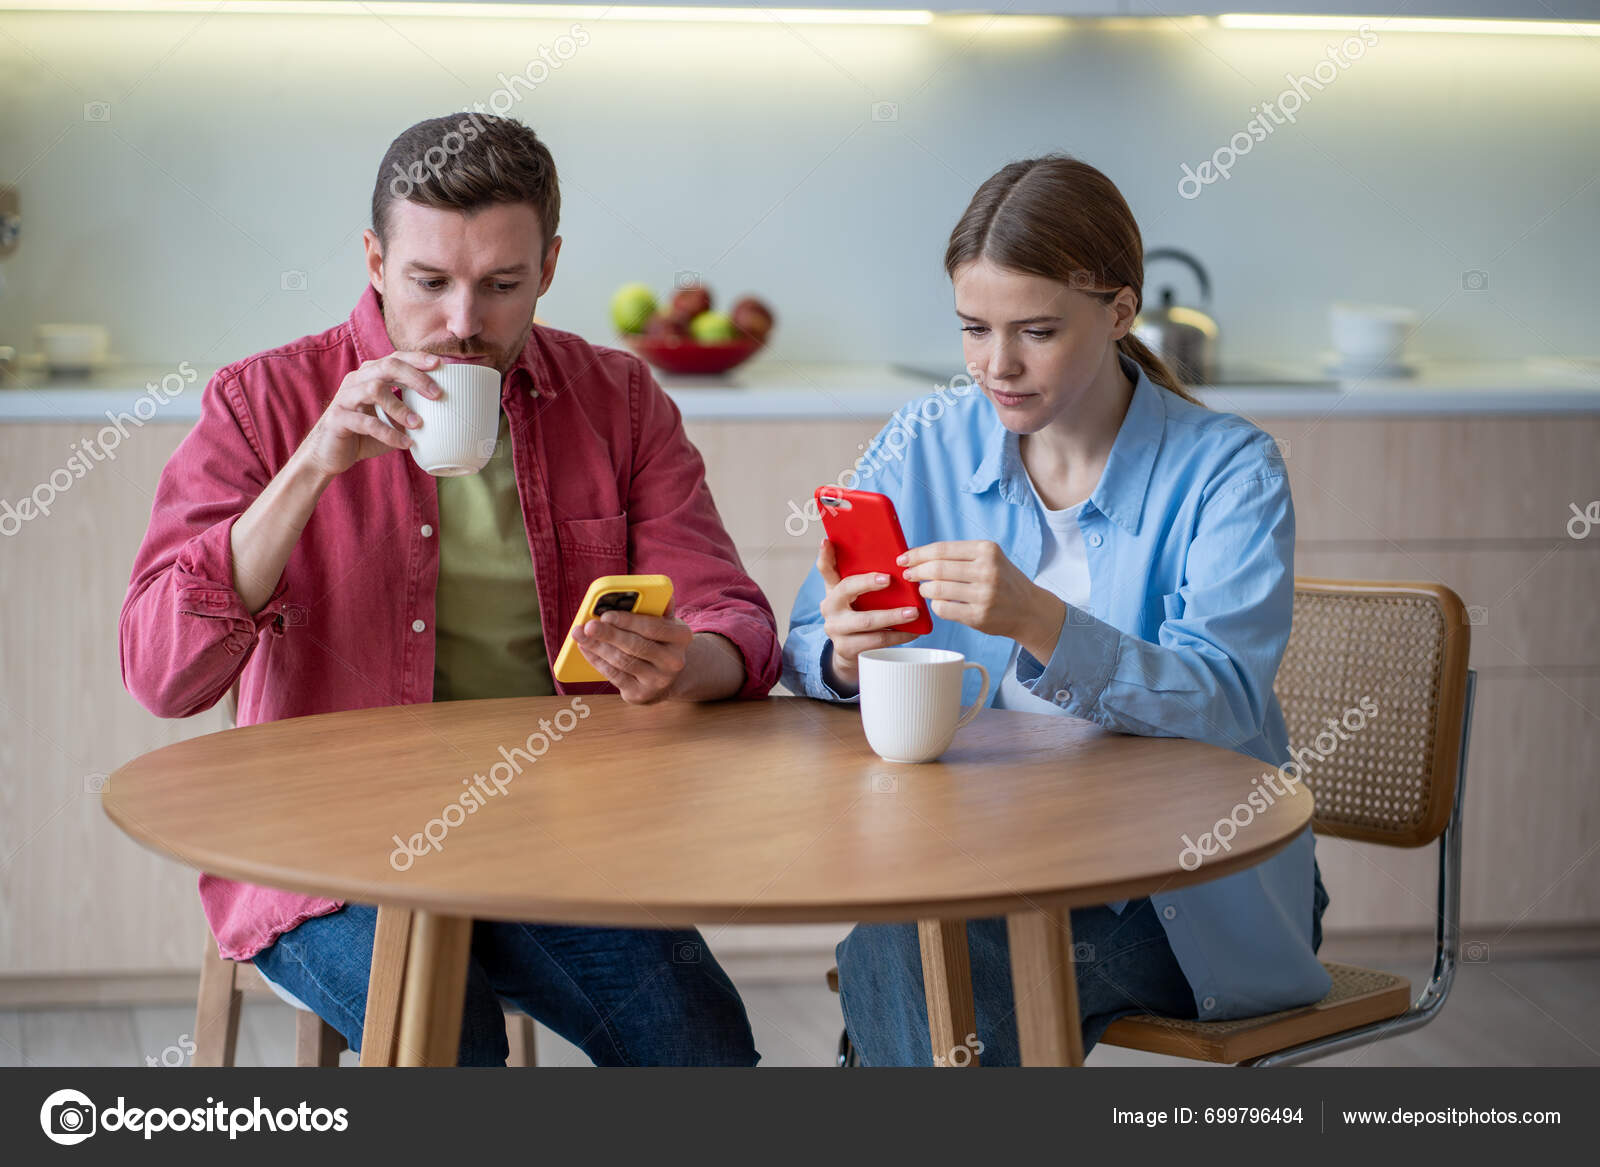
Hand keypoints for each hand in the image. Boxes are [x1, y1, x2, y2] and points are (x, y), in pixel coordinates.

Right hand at [296, 351, 443, 479]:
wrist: (330, 453)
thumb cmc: (364, 434)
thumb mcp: (391, 419)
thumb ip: (410, 410)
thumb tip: (446, 411)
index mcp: (370, 376)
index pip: (395, 358)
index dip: (417, 358)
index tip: (440, 364)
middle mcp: (356, 381)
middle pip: (387, 366)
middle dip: (414, 377)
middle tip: (436, 394)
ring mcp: (345, 398)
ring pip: (374, 389)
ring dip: (400, 407)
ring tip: (418, 424)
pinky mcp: (338, 418)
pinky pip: (365, 422)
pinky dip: (388, 433)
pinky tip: (404, 444)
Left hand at [570, 600, 694, 704]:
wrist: (668, 678)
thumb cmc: (661, 642)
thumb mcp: (666, 624)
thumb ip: (659, 607)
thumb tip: (656, 590)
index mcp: (681, 637)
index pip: (653, 627)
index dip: (627, 621)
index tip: (606, 614)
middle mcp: (674, 661)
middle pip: (636, 646)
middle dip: (608, 635)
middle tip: (588, 626)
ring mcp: (658, 681)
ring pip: (622, 661)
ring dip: (597, 647)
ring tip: (580, 635)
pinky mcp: (641, 694)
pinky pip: (614, 675)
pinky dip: (597, 661)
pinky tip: (586, 649)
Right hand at [816, 537, 918, 691]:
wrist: (849, 651)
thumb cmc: (859, 614)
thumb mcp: (856, 596)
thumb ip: (865, 578)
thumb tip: (896, 558)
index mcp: (832, 589)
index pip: (825, 568)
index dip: (825, 555)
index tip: (828, 541)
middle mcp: (829, 606)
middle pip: (847, 589)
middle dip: (868, 582)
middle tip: (889, 579)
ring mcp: (835, 628)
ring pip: (866, 621)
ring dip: (893, 616)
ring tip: (913, 612)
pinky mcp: (846, 648)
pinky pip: (876, 641)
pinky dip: (897, 636)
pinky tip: (912, 632)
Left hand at [900, 540, 1060, 650]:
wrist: (1029, 609)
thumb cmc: (1003, 581)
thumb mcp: (989, 558)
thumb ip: (959, 556)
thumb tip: (918, 555)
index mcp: (987, 550)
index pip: (941, 549)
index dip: (917, 553)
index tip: (904, 557)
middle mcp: (987, 570)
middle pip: (936, 568)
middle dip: (916, 571)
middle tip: (909, 574)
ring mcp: (984, 594)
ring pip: (936, 589)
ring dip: (924, 589)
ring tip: (924, 589)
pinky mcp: (979, 616)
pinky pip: (943, 609)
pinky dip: (934, 605)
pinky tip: (937, 603)